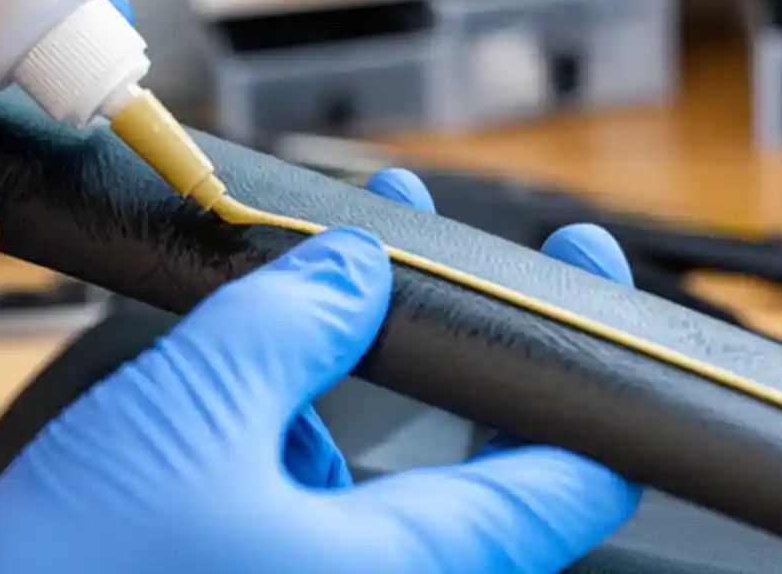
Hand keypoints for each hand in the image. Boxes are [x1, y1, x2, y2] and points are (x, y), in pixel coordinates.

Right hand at [0, 169, 640, 572]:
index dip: (594, 362)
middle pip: (478, 456)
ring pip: (387, 464)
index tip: (584, 270)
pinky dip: (304, 408)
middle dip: (456, 329)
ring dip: (370, 358)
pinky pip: (316, 488)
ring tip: (340, 256)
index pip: (570, 478)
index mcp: (401, 572)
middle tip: (442, 241)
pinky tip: (263, 344)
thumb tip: (359, 269)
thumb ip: (290, 325)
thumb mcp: (187, 416)